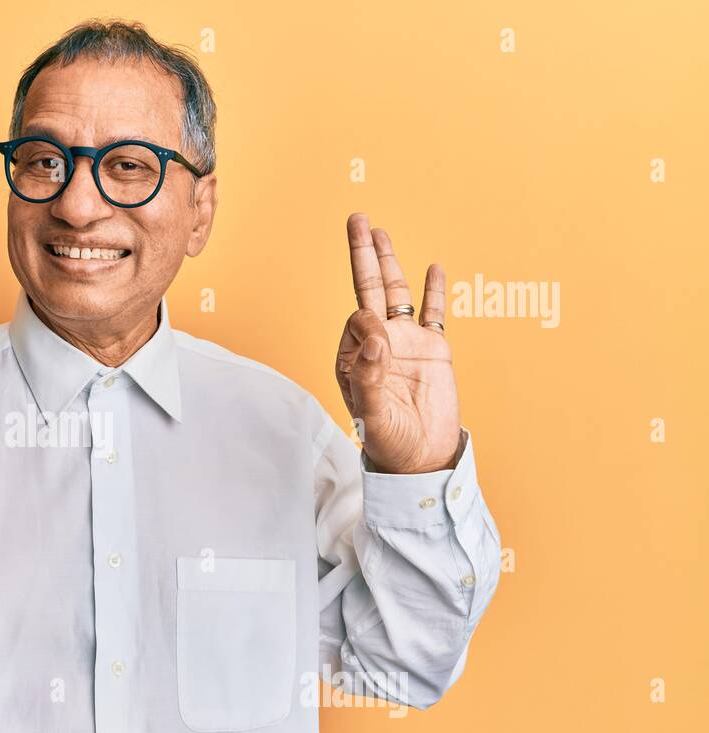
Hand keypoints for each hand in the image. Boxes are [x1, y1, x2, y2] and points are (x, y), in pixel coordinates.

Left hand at [335, 213, 461, 473]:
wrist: (421, 458)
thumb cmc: (388, 442)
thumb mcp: (372, 414)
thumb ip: (370, 375)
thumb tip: (375, 336)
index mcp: (353, 358)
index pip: (357, 320)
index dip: (368, 321)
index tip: (383, 342)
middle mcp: (376, 344)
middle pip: (369, 289)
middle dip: (363, 255)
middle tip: (358, 219)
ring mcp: (405, 343)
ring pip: (398, 294)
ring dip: (390, 262)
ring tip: (380, 231)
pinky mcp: (433, 349)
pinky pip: (433, 314)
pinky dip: (434, 291)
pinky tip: (434, 268)